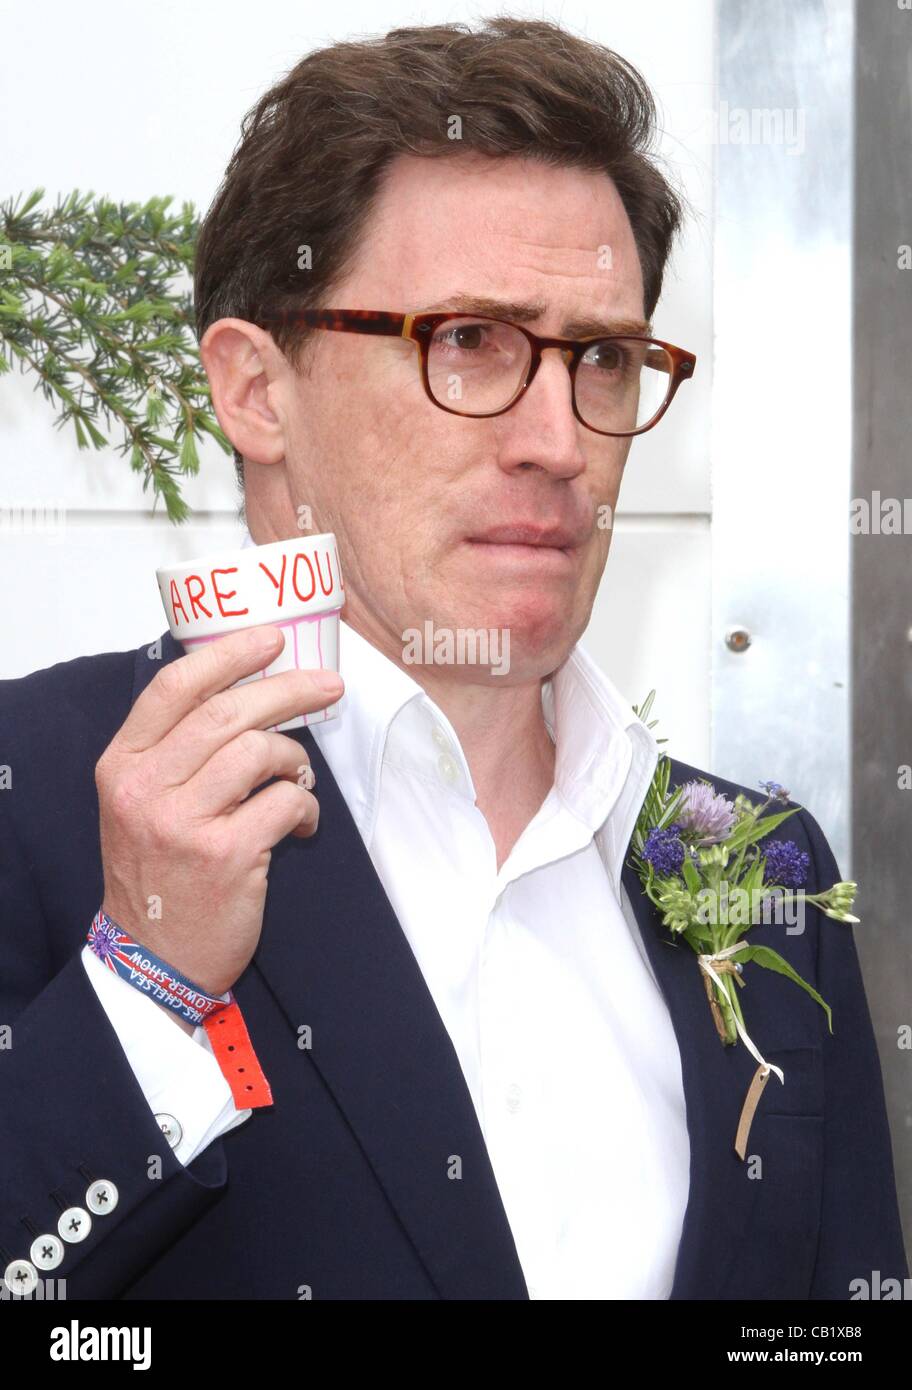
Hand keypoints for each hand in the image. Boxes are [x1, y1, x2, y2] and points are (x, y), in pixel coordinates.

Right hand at [94, 625, 342, 1000]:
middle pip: (227, 713)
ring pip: (260, 751)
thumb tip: (243, 695)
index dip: (228, 655)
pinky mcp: (226, 855)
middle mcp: (145, 788)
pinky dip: (305, 807)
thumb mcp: (140, 804)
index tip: (272, 639)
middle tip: (328, 686)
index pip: (174, 687)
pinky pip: (285, 802)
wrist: (152, 957)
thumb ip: (174, 752)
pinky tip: (300, 825)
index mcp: (122, 765)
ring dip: (294, 760)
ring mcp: (184, 822)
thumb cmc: (157, 873)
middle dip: (288, 690)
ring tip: (297, 780)